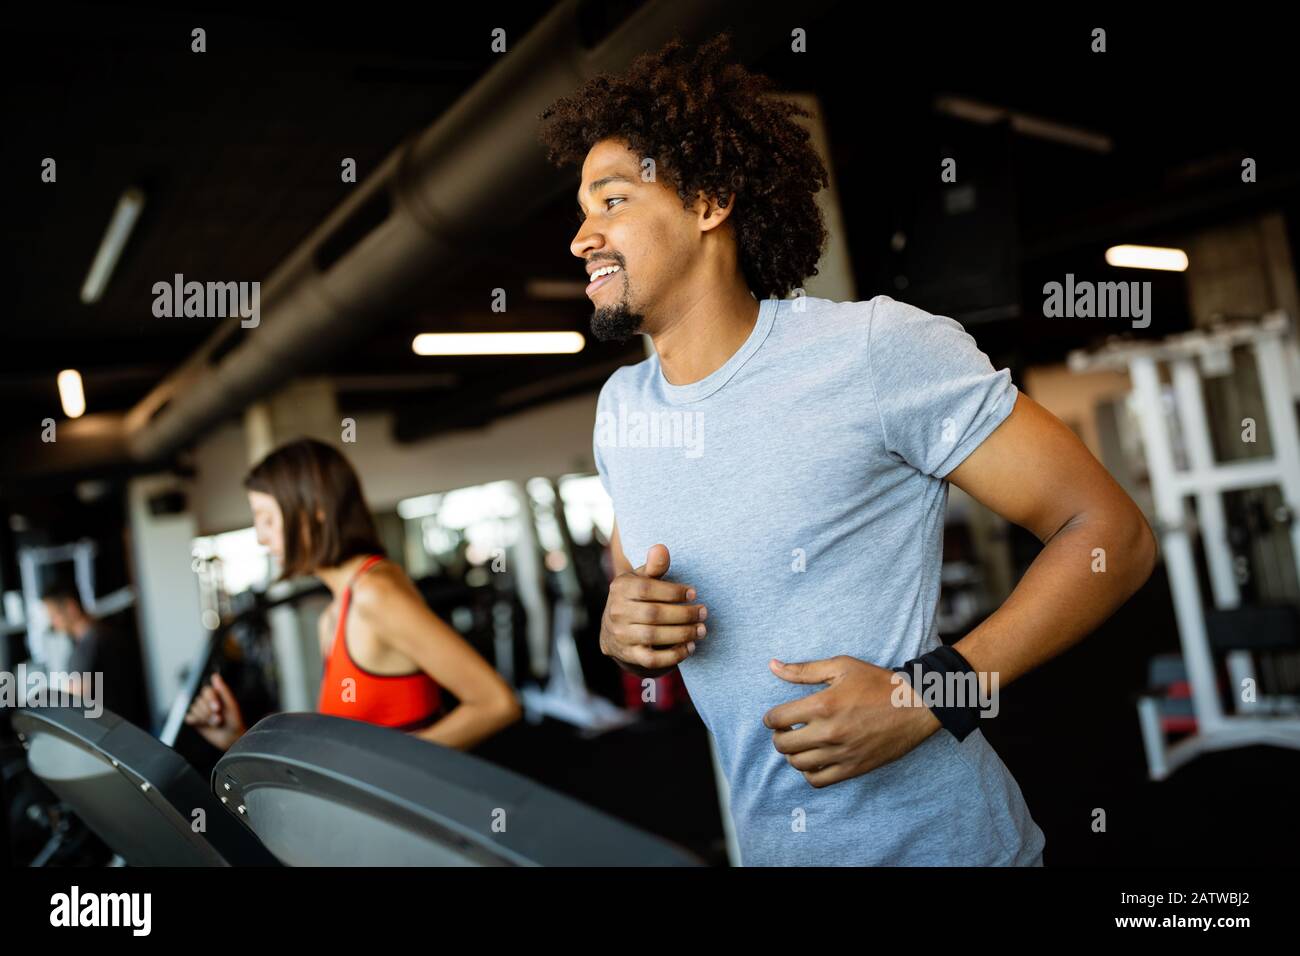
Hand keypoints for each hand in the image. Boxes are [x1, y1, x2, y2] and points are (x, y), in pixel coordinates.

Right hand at [183, 672, 247, 751]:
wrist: (232, 738)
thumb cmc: (235, 721)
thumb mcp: (231, 705)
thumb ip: (223, 690)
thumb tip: (215, 676)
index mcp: (216, 695)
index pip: (206, 691)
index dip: (210, 700)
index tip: (218, 708)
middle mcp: (207, 701)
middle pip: (199, 700)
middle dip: (209, 711)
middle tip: (219, 718)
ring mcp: (200, 711)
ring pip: (194, 709)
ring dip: (205, 718)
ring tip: (216, 722)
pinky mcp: (195, 720)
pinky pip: (189, 717)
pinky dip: (197, 721)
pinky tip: (205, 724)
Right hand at [599, 544, 707, 671]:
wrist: (614, 630)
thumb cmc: (636, 598)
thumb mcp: (641, 578)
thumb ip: (654, 566)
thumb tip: (661, 548)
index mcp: (620, 588)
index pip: (647, 589)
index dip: (673, 591)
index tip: (693, 593)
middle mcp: (616, 612)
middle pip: (653, 614)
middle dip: (683, 614)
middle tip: (703, 612)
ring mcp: (621, 635)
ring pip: (654, 636)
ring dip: (683, 634)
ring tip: (701, 629)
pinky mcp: (628, 655)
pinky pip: (651, 659)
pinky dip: (673, 655)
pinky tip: (690, 647)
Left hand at [764, 655, 941, 787]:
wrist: (916, 706)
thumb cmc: (878, 682)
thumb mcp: (841, 666)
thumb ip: (804, 670)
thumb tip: (773, 666)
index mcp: (822, 704)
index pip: (777, 719)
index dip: (771, 718)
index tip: (776, 717)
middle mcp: (829, 732)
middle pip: (783, 745)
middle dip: (779, 736)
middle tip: (787, 730)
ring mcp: (841, 753)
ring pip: (798, 764)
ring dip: (793, 754)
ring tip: (801, 743)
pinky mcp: (854, 768)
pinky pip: (818, 781)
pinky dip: (809, 773)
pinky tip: (815, 759)